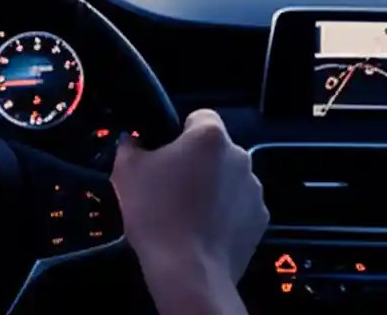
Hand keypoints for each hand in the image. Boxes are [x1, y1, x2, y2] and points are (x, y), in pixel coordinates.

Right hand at [113, 109, 267, 285]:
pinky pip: (239, 205)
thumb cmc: (156, 214)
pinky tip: (204, 229)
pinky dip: (226, 212)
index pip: (199, 116)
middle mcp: (240, 156)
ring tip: (187, 212)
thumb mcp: (126, 171)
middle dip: (197, 162)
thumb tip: (132, 140)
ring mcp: (254, 189)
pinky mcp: (260, 218)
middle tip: (171, 185)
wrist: (188, 271)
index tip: (165, 154)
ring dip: (213, 186)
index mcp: (209, 136)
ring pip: (228, 177)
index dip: (179, 133)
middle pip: (215, 149)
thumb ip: (129, 145)